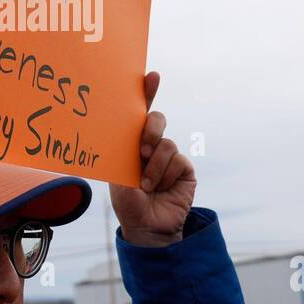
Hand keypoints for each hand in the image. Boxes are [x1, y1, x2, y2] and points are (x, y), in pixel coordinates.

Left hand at [108, 71, 195, 247]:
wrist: (147, 227)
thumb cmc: (128, 202)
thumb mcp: (119, 176)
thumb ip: (126, 153)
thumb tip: (131, 132)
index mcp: (132, 143)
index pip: (139, 113)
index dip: (146, 92)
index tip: (151, 75)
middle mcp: (152, 145)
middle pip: (156, 120)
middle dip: (150, 130)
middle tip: (142, 151)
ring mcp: (169, 156)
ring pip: (166, 144)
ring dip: (154, 166)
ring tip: (146, 185)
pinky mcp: (184, 168)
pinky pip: (176, 160)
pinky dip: (164, 175)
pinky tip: (160, 188)